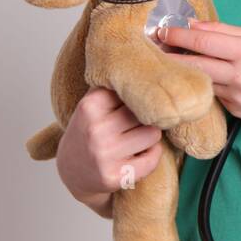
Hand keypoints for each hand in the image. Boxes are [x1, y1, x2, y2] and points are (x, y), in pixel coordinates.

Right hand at [57, 87, 163, 215]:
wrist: (72, 171)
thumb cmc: (91, 130)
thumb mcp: (95, 103)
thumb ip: (118, 86)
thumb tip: (168, 63)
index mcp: (90, 105)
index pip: (134, 91)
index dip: (138, 98)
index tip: (131, 105)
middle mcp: (95, 129)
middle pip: (146, 112)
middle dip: (146, 118)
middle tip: (132, 126)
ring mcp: (104, 155)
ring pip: (153, 134)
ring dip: (150, 138)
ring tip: (134, 141)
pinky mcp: (114, 177)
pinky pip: (153, 158)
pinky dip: (151, 156)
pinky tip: (136, 157)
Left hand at [158, 20, 240, 124]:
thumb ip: (225, 31)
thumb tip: (193, 26)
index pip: (204, 43)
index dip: (179, 36)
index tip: (162, 30)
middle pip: (195, 66)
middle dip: (171, 56)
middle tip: (153, 47)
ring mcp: (237, 98)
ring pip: (201, 83)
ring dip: (184, 72)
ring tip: (170, 61)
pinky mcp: (235, 113)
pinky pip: (213, 95)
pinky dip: (206, 85)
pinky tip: (203, 78)